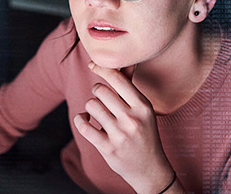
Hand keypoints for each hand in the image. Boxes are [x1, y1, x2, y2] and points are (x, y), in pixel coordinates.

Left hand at [74, 62, 175, 192]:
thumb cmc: (144, 132)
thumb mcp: (143, 109)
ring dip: (90, 107)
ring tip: (96, 112)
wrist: (150, 168)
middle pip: (100, 90)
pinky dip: (80, 120)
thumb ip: (129, 87)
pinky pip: (83, 126)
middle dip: (96, 91)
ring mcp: (120, 134)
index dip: (101, 68)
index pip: (117, 78)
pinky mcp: (107, 147)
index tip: (93, 64)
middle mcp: (132, 118)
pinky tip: (85, 121)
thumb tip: (123, 61)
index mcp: (142, 105)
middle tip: (101, 98)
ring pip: (91, 106)